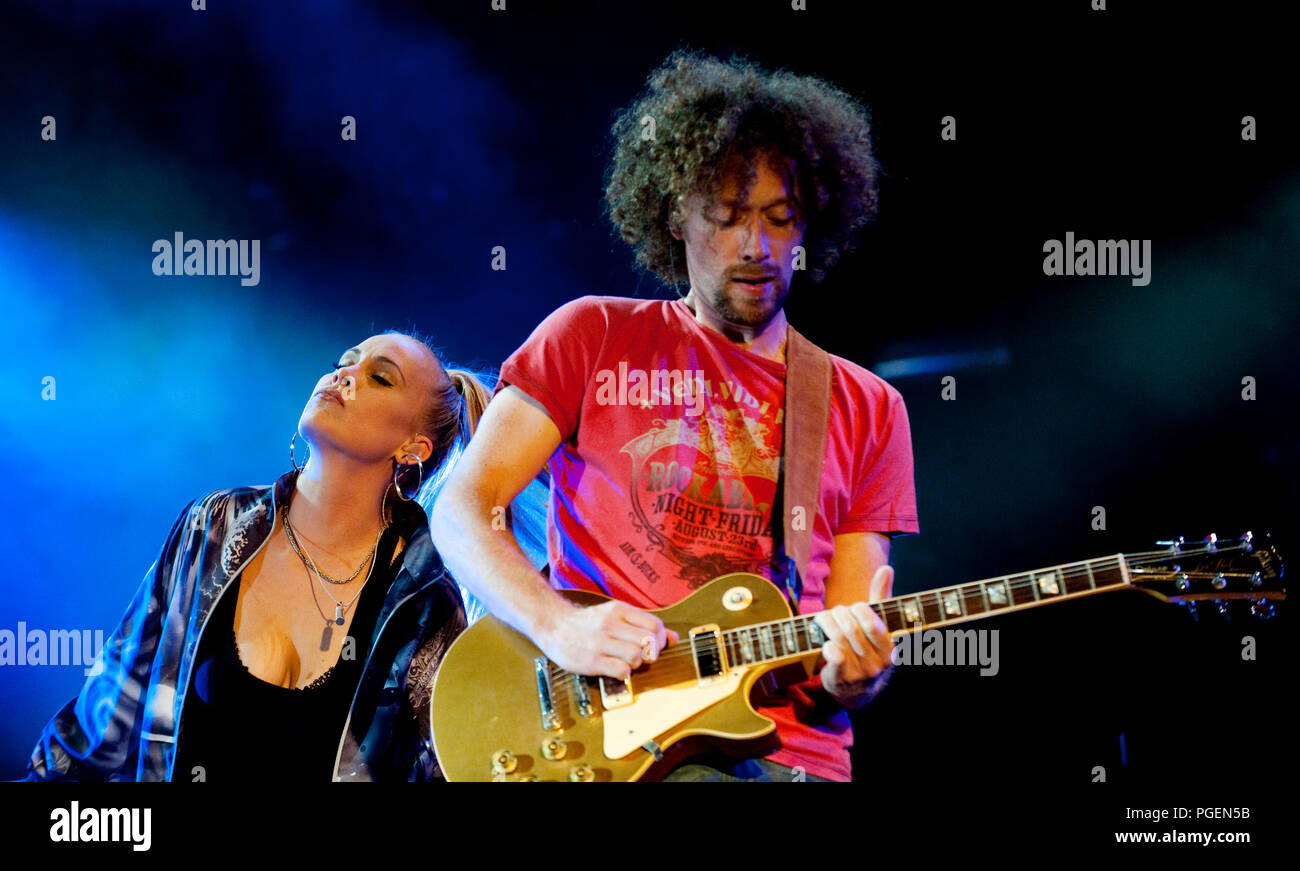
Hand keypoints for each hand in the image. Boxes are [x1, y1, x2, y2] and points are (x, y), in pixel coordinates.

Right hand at [538, 599, 678, 678]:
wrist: (553, 625)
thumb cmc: (588, 623)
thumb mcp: (615, 615)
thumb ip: (643, 624)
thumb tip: (673, 637)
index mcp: (619, 610)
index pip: (655, 625)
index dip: (661, 638)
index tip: (655, 644)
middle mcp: (610, 624)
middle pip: (648, 641)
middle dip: (651, 652)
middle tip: (643, 655)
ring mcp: (601, 643)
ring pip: (637, 655)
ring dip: (638, 663)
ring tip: (629, 662)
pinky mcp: (592, 660)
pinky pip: (621, 670)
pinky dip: (625, 674)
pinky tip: (618, 669)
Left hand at [814, 564, 894, 709]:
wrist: (855, 690)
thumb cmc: (866, 648)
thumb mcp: (876, 624)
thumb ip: (881, 597)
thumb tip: (887, 568)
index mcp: (890, 648)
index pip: (873, 622)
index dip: (859, 610)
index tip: (853, 608)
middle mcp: (878, 663)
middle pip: (852, 628)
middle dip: (839, 614)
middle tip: (834, 612)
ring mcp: (860, 673)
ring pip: (839, 638)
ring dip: (826, 624)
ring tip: (823, 620)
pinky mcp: (841, 679)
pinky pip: (834, 656)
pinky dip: (826, 645)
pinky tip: (825, 642)